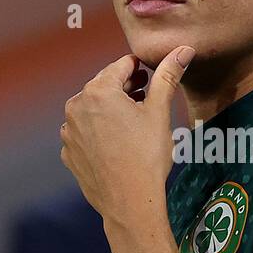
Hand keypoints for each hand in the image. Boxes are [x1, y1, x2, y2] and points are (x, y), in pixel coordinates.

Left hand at [60, 45, 194, 223]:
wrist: (129, 202)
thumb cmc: (146, 155)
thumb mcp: (159, 112)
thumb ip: (167, 76)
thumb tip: (183, 49)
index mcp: (98, 90)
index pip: (121, 66)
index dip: (139, 68)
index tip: (150, 75)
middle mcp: (76, 106)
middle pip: (104, 87)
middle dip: (124, 88)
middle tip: (145, 95)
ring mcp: (69, 131)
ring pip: (92, 110)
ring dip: (110, 110)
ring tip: (132, 121)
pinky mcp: (69, 152)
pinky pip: (84, 133)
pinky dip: (98, 132)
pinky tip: (116, 143)